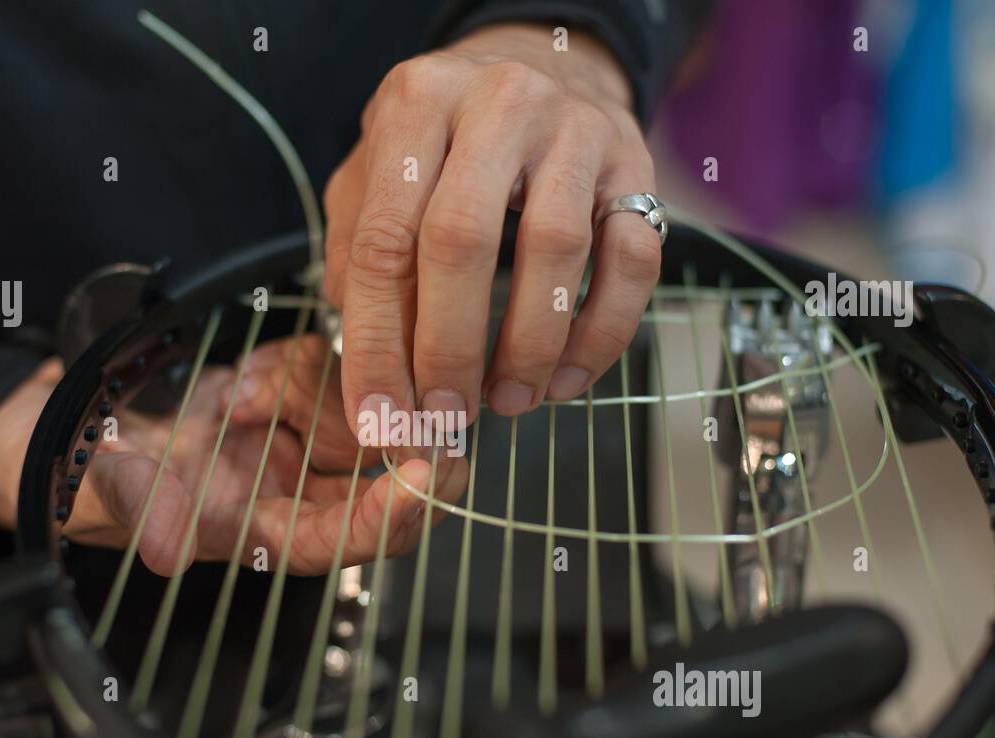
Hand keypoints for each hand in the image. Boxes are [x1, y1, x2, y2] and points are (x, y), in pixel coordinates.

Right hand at [0, 337, 466, 575]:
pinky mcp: (297, 387)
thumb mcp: (111, 489)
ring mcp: (303, 436)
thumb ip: (141, 509)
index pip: (358, 535)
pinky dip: (292, 361)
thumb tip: (165, 549)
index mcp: (272, 533)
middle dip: (405, 435)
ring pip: (364, 407)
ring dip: (315, 391)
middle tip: (416, 398)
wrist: (78, 425)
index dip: (399, 512)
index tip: (431, 471)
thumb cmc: (99, 474)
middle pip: (392, 471)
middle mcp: (301, 489)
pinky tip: (244, 376)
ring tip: (245, 391)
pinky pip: (328, 365)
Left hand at [323, 22, 660, 434]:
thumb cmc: (445, 139)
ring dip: (527, 348)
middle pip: (463, 240)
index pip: (385, 239)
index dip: (378, 343)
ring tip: (506, 402)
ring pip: (555, 250)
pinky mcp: (635, 164)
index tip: (380, 415)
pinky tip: (565, 379)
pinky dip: (600, 334)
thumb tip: (367, 359)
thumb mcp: (380, 169)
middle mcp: (497, 102)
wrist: (544, 66)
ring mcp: (574, 129)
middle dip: (449, 349)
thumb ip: (359, 250)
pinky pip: (632, 260)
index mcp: (417, 102)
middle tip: (444, 415)